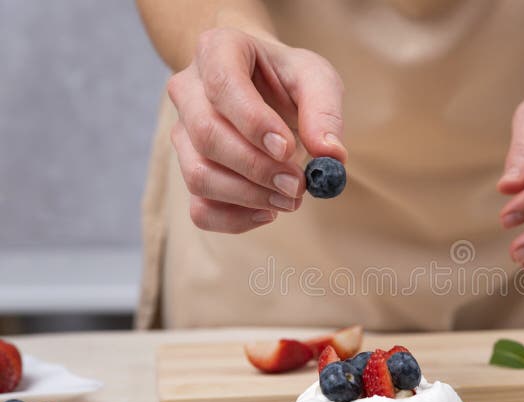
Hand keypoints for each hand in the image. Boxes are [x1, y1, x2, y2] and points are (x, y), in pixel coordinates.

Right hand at [167, 28, 346, 232]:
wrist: (261, 86)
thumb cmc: (287, 78)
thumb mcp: (315, 78)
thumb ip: (325, 111)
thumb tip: (331, 156)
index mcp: (217, 51)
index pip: (223, 85)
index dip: (253, 122)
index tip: (288, 149)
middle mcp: (189, 90)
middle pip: (207, 137)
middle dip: (257, 168)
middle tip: (298, 185)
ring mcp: (183, 133)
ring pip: (199, 176)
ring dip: (249, 197)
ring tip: (291, 199)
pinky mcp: (190, 170)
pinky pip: (199, 209)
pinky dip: (235, 220)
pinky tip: (268, 212)